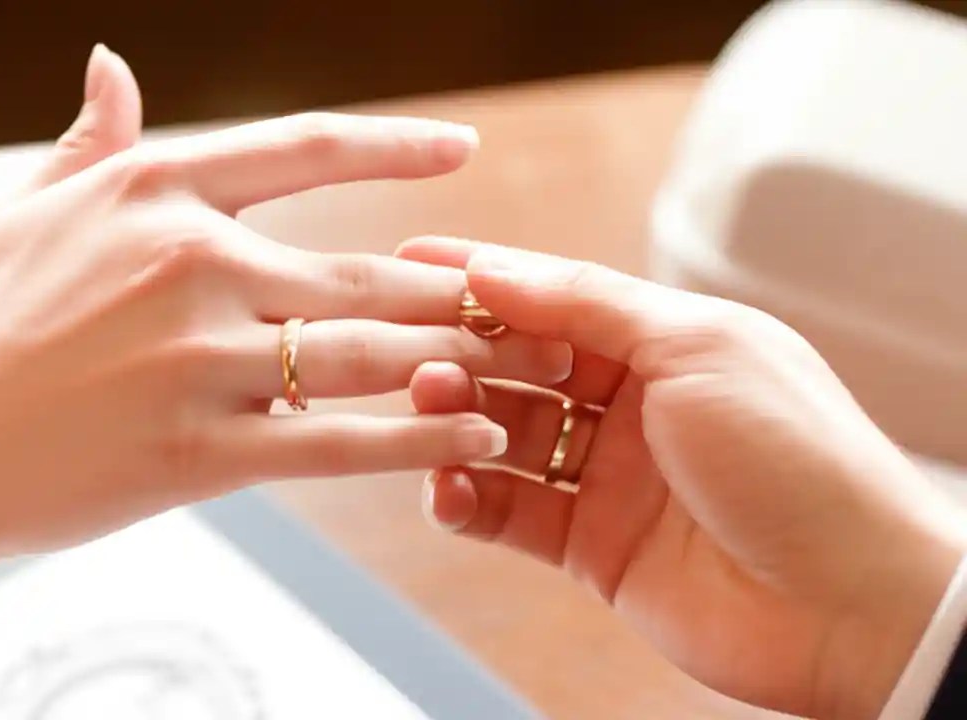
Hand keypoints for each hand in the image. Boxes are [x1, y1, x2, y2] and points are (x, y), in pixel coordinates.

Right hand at [0, 91, 596, 571]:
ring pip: (365, 352)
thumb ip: (86, 144)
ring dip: (455, 360)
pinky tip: (470, 439)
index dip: (393, 148)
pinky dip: (414, 440)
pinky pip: (336, 442)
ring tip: (520, 368)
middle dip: (452, 288)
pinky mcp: (202, 449)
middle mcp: (190, 260)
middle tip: (520, 299)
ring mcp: (200, 356)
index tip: (458, 150)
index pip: (302, 148)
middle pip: (362, 268)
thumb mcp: (13, 214)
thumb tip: (112, 65)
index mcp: (151, 191)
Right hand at [402, 237, 966, 719]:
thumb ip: (587, 306)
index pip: (555, 299)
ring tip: (427, 408)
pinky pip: (509, 513)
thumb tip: (495, 267)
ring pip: (506, 437)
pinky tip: (445, 485)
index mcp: (666, 343)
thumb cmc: (798, 457)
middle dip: (463, 353)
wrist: (851, 604)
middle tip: (413, 350)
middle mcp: (634, 406)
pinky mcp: (592, 547)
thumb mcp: (697, 346)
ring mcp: (611, 478)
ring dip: (457, 420)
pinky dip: (467, 498)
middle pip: (521, 368)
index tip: (412, 262)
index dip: (484, 279)